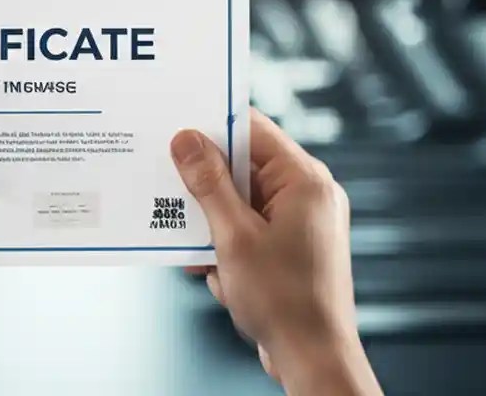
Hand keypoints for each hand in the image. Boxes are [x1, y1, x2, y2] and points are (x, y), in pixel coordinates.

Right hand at [170, 111, 381, 395]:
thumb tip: (186, 140)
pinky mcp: (292, 246)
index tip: (175, 129)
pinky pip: (250, 227)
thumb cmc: (285, 301)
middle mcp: (308, 194)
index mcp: (305, 180)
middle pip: (245, 166)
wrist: (313, 358)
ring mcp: (302, 222)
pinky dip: (226, 244)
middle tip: (172, 189)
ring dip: (213, 222)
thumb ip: (208, 184)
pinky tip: (214, 270)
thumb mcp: (233, 237)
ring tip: (200, 248)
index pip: (254, 129)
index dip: (213, 126)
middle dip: (207, 184)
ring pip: (242, 200)